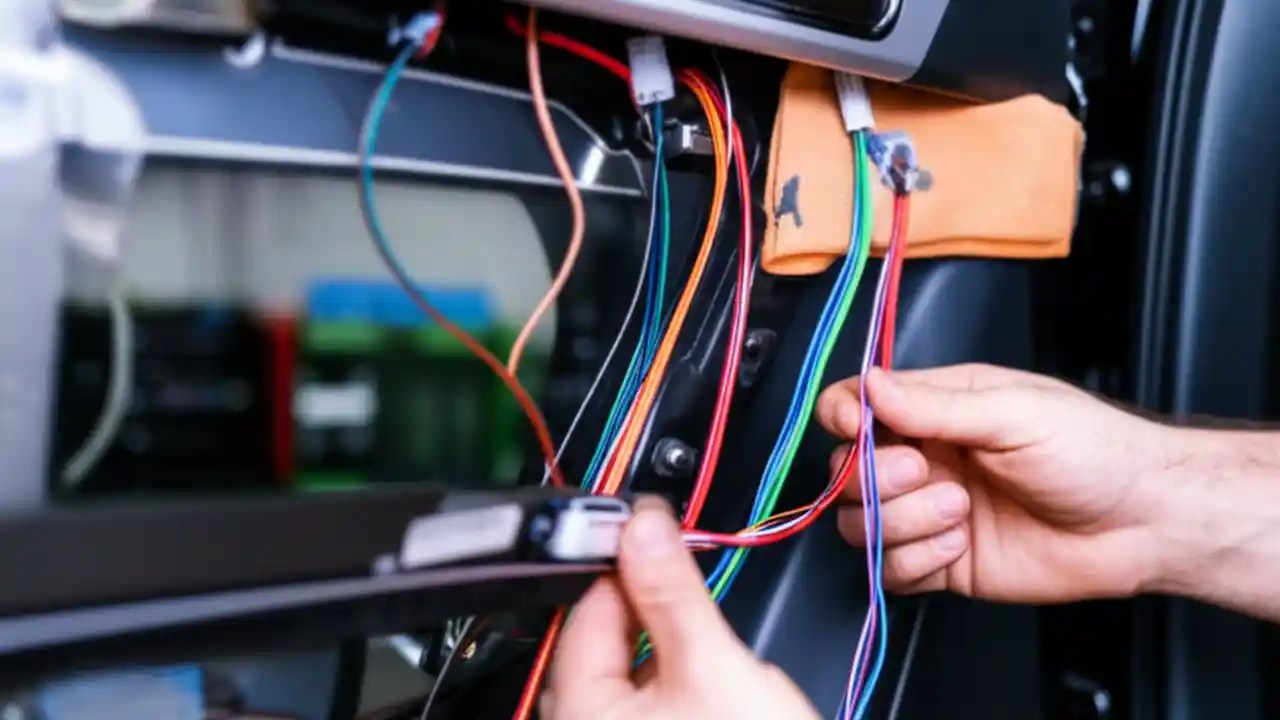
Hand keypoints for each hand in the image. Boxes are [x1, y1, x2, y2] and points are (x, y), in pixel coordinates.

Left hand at [546, 498, 817, 719]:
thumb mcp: (714, 668)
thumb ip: (673, 591)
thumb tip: (643, 525)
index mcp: (575, 712)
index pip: (585, 607)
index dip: (626, 559)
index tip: (657, 527)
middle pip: (605, 641)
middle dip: (654, 610)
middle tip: (695, 583)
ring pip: (631, 677)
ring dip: (671, 651)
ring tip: (719, 660)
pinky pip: (649, 710)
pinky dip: (679, 689)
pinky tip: (721, 700)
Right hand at [816, 364, 1191, 602]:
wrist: (1142, 524)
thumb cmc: (1095, 453)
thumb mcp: (1013, 412)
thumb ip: (933, 403)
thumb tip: (870, 383)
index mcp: (937, 408)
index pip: (855, 404)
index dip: (844, 416)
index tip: (858, 427)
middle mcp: (926, 458)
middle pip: (845, 470)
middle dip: (874, 476)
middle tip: (924, 472)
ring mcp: (929, 512)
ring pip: (861, 523)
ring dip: (902, 521)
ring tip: (960, 511)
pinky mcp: (942, 562)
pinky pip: (890, 569)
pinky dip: (916, 560)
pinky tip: (960, 544)